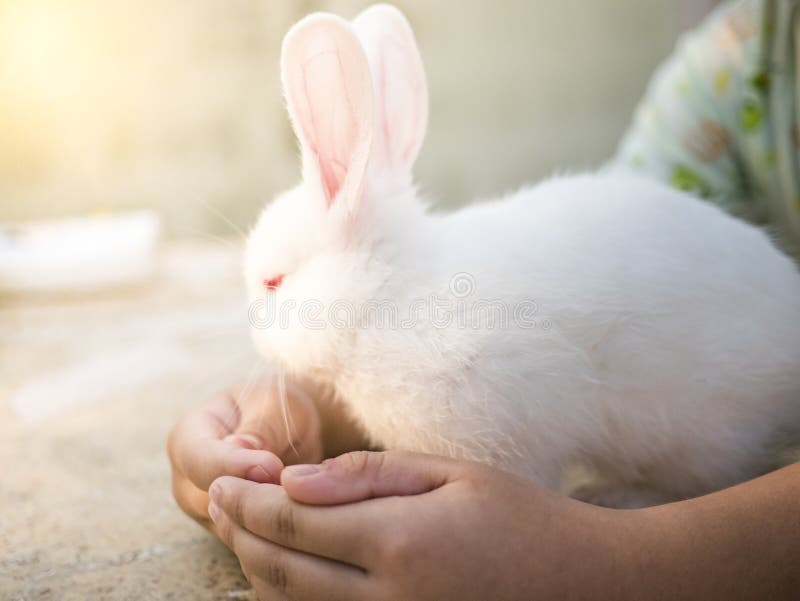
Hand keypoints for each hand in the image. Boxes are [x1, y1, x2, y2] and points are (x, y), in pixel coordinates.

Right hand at [167, 379, 322, 530]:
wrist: (294, 426)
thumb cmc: (279, 407)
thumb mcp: (275, 403)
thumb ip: (261, 427)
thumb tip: (239, 449)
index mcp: (187, 437)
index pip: (198, 461)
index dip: (235, 467)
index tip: (273, 466)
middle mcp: (188, 482)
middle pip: (212, 505)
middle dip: (256, 500)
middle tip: (297, 488)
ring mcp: (207, 513)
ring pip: (234, 531)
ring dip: (271, 519)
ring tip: (308, 496)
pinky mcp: (232, 535)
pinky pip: (253, 546)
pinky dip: (279, 534)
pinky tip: (307, 515)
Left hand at [207, 451, 633, 599]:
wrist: (585, 585)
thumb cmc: (522, 517)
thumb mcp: (451, 475)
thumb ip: (368, 476)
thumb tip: (292, 481)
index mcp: (400, 543)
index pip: (294, 524)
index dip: (249, 502)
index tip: (221, 481)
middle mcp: (388, 599)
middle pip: (281, 570)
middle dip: (240, 533)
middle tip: (219, 502)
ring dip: (256, 568)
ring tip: (239, 530)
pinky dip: (290, 600)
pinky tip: (283, 572)